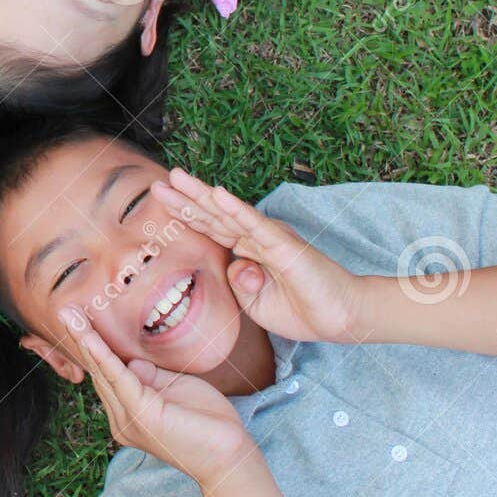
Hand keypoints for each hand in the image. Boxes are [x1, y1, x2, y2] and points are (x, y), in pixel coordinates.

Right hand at [65, 307, 255, 485]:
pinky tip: (90, 338)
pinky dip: (104, 356)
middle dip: (80, 337)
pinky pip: (119, 380)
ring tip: (68, 314)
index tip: (80, 317)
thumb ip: (150, 376)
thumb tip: (131, 362)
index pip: (106, 373)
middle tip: (64, 308)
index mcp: (128, 413)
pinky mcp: (142, 417)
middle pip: (98, 370)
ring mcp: (128, 421)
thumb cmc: (207, 423)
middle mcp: (121, 419)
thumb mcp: (174, 388)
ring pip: (104, 372)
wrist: (230, 457)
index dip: (93, 345)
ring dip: (85, 340)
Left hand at [151, 170, 364, 343]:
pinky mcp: (283, 245)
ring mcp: (268, 238)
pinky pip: (254, 225)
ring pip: (228, 213)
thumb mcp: (255, 304)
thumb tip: (235, 267)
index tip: (161, 199)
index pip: (210, 228)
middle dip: (185, 198)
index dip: (186, 213)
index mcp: (246, 251)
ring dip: (202, 194)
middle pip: (213, 214)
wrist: (338, 319)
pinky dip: (235, 209)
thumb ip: (239, 285)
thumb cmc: (299, 310)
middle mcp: (255, 238)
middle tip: (159, 182)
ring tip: (177, 177)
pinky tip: (218, 194)